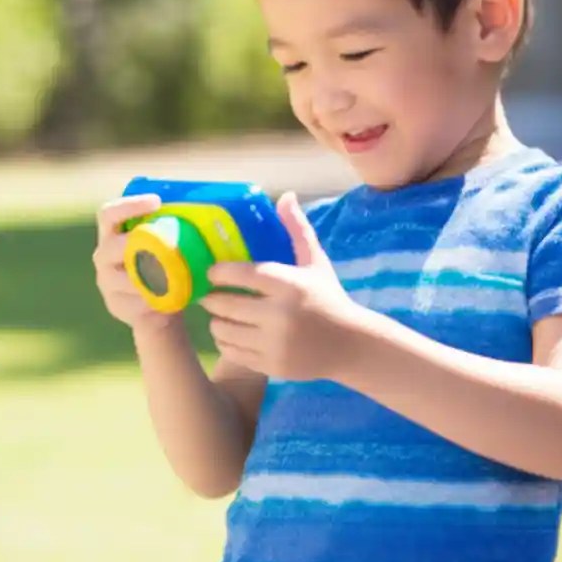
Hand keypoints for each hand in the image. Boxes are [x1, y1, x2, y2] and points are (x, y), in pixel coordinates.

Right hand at [92, 194, 183, 334]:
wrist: (159, 309)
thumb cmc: (165, 267)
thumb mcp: (165, 245)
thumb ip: (171, 228)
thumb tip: (205, 209)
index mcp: (112, 234)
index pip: (108, 214)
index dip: (129, 206)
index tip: (156, 202)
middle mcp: (104, 256)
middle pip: (113, 246)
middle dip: (141, 245)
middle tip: (169, 246)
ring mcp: (107, 283)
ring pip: (127, 278)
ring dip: (154, 278)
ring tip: (179, 277)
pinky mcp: (116, 306)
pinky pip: (136, 302)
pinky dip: (156, 301)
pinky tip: (173, 300)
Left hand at [199, 192, 363, 380]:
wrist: (350, 345)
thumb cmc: (329, 298)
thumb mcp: (315, 262)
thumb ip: (297, 230)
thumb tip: (285, 196)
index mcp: (289, 284)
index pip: (240, 274)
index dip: (219, 272)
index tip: (213, 272)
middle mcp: (279, 315)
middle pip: (225, 304)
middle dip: (211, 298)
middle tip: (210, 294)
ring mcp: (274, 343)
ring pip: (224, 330)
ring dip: (216, 321)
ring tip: (219, 314)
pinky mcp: (271, 365)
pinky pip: (233, 352)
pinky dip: (226, 342)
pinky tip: (230, 333)